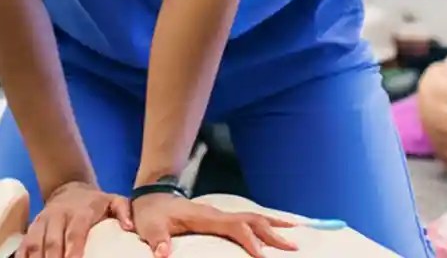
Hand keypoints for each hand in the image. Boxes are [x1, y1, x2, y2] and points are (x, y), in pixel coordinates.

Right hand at [21, 181, 131, 257]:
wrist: (70, 188)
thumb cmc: (95, 202)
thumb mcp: (113, 200)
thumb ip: (123, 210)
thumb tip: (129, 227)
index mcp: (79, 212)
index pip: (75, 233)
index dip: (73, 250)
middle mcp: (57, 216)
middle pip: (51, 242)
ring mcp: (42, 222)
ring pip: (34, 244)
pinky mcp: (31, 228)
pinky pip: (23, 246)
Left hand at [131, 193, 297, 257]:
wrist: (151, 196)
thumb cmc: (152, 214)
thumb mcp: (150, 227)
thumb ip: (157, 240)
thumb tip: (163, 254)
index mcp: (205, 216)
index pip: (234, 226)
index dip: (250, 240)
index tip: (263, 256)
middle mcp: (217, 213)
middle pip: (251, 220)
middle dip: (272, 233)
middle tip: (293, 247)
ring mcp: (220, 214)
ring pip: (253, 217)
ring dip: (274, 226)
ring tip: (296, 234)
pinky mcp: (220, 218)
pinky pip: (247, 219)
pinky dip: (265, 223)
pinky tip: (276, 229)